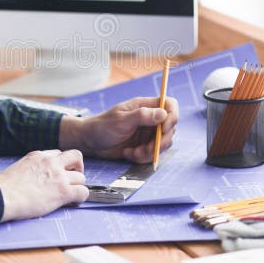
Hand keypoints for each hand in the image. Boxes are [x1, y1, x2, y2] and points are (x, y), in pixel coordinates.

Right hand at [0, 149, 88, 221]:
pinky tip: (72, 202)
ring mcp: (58, 176)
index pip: (58, 154)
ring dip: (77, 186)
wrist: (2, 196)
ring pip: (81, 177)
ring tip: (69, 196)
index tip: (58, 173)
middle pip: (76, 157)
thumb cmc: (5, 187)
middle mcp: (51, 162)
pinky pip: (83, 192)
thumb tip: (36, 177)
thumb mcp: (19, 167)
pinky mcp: (63, 191)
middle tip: (70, 179)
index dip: (60, 164)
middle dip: (76, 168)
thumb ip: (32, 167)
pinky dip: (81, 198)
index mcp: (38, 155)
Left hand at [59, 96, 178, 162]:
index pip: (170, 105)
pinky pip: (153, 153)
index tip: (163, 129)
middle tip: (145, 149)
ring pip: (163, 143)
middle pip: (170, 128)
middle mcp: (150, 118)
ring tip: (133, 152)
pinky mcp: (144, 145)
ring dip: (150, 152)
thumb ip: (142, 116)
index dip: (172, 116)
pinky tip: (128, 154)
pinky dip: (143, 157)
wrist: (90, 142)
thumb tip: (163, 113)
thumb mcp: (121, 120)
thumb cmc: (102, 126)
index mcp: (145, 106)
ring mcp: (148, 133)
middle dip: (160, 142)